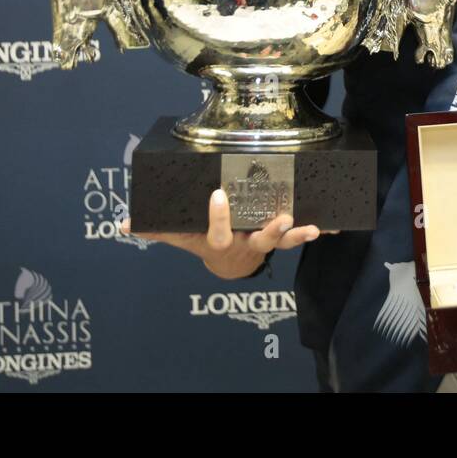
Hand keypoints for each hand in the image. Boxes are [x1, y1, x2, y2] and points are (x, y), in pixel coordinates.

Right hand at [119, 188, 335, 279]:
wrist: (228, 264)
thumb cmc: (202, 242)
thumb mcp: (179, 237)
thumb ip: (155, 230)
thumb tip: (123, 225)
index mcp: (220, 242)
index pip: (218, 230)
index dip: (218, 215)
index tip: (218, 194)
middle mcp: (246, 244)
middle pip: (261, 239)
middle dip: (273, 231)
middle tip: (283, 218)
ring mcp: (266, 242)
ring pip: (284, 241)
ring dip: (299, 235)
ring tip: (313, 228)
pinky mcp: (281, 238)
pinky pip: (299, 237)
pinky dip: (315, 232)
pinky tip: (333, 226)